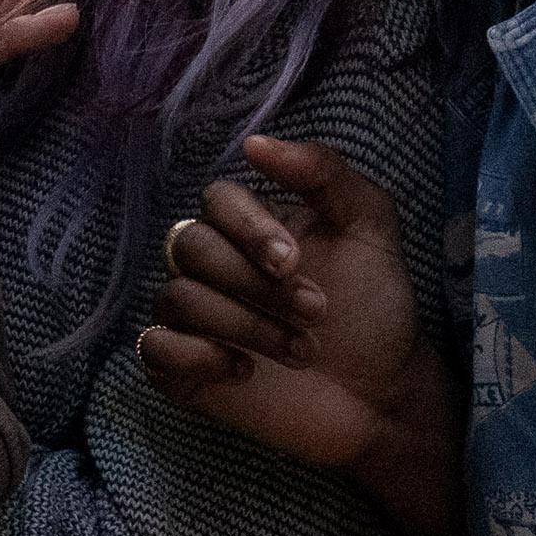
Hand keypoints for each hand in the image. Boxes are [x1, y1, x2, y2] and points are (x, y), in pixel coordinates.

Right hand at [136, 133, 459, 535]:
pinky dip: (194, 356)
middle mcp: (214, 266)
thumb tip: (255, 143)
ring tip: (300, 350)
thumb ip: (324, 172)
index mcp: (251, 226)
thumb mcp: (369, 228)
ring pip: (179, 298)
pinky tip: (243, 371)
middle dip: (254, 284)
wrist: (382, 393)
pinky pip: (153, 348)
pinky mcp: (185, 369)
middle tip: (315, 313)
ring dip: (245, 325)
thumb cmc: (374, 307)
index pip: (217, 200)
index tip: (292, 263)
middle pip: (190, 247)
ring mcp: (196, 318)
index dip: (249, 229)